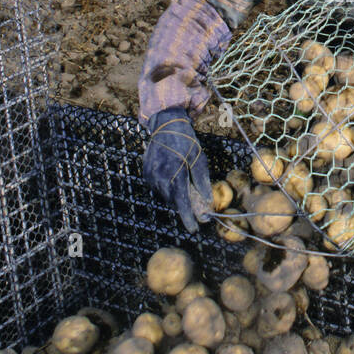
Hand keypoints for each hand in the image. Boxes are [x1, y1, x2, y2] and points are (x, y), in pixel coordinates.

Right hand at [143, 109, 213, 232]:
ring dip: (176, 197)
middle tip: (197, 209)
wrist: (166, 125)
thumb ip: (202, 182)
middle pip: (173, 201)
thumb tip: (207, 201)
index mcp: (174, 172)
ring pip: (165, 196)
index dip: (187, 217)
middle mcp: (159, 176)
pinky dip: (167, 188)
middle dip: (185, 207)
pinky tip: (174, 179)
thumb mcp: (199, 159)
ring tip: (185, 187)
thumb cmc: (186, 141)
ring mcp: (150, 175)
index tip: (194, 228)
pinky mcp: (146, 173)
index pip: (181, 201)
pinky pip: (158, 188)